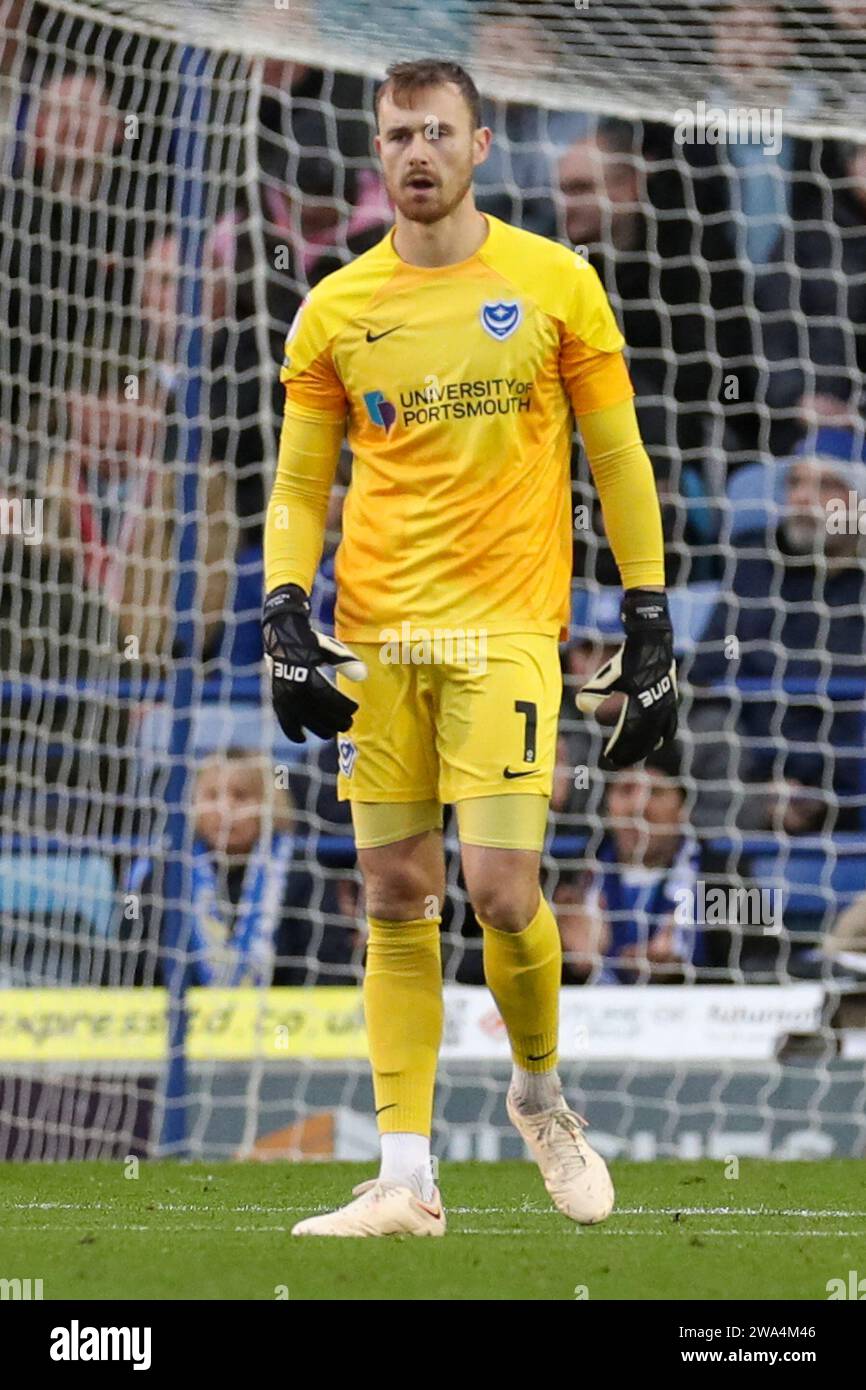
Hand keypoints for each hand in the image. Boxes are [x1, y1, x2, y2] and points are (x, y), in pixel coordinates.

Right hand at [262, 584, 366, 742]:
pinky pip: (284, 719)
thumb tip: (363, 676)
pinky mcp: (277, 697)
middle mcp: (294, 688)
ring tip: (331, 732)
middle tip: (348, 724)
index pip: (329, 698)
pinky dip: (292, 730)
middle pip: (317, 713)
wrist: (282, 634)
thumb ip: (346, 662)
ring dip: (318, 728)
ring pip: (302, 720)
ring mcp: (284, 695)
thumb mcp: (330, 649)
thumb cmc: (310, 642)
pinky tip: (302, 738)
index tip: (355, 708)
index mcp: (308, 675)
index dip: (343, 706)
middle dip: (334, 721)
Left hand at [576, 588, 677, 768]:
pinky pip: (669, 725)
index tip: (609, 758)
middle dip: (631, 752)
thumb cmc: (626, 662)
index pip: (628, 736)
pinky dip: (662, 736)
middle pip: (643, 740)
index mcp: (640, 708)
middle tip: (619, 761)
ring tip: (637, 753)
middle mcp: (656, 711)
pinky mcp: (671, 701)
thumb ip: (592, 694)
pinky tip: (657, 740)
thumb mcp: (604, 678)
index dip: (618, 749)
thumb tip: (582, 707)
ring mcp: (667, 707)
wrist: (651, 643)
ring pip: (658, 736)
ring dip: (646, 746)